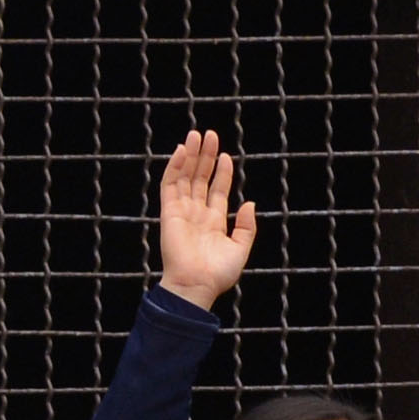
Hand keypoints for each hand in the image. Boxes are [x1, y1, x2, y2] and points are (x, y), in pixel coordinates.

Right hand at [155, 131, 257, 308]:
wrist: (196, 285)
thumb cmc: (218, 274)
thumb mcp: (240, 249)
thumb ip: (246, 227)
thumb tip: (250, 203)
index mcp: (214, 222)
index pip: (217, 190)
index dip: (222, 172)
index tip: (226, 155)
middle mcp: (196, 213)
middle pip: (200, 178)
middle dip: (205, 156)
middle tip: (210, 135)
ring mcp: (182, 211)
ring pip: (185, 177)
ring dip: (190, 156)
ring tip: (197, 135)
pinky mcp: (168, 212)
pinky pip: (170, 185)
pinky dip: (174, 167)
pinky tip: (182, 151)